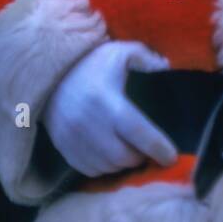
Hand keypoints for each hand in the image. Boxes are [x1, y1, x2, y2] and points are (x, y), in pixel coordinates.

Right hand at [43, 39, 178, 178]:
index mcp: (108, 100)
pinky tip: (110, 154)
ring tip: (130, 150)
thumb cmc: (91, 62)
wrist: (50, 72)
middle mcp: (90, 124)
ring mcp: (74, 139)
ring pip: (107, 166)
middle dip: (140, 156)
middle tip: (147, 148)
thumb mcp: (121, 51)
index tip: (172, 157)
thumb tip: (167, 66)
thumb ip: (147, 57)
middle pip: (124, 157)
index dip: (159, 148)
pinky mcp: (63, 147)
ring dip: (122, 163)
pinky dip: (104, 167)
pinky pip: (89, 170)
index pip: (139, 133)